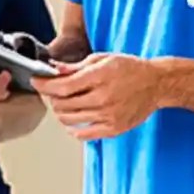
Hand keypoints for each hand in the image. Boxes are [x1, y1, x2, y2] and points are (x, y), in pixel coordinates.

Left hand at [31, 53, 166, 140]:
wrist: (156, 84)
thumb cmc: (131, 68)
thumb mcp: (104, 59)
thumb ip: (78, 66)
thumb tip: (55, 69)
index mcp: (100, 77)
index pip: (62, 86)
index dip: (45, 85)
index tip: (36, 82)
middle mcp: (103, 98)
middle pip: (63, 104)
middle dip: (51, 97)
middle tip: (50, 92)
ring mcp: (108, 116)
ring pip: (70, 119)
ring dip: (60, 111)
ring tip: (61, 104)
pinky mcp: (113, 129)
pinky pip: (84, 134)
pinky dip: (73, 128)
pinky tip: (73, 120)